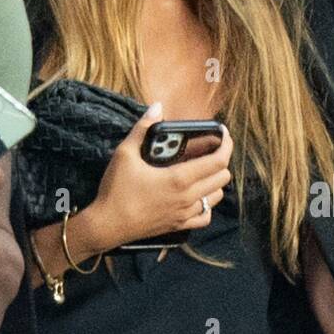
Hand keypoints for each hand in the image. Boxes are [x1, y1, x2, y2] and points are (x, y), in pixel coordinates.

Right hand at [85, 103, 233, 251]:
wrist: (107, 225)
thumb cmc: (116, 190)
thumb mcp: (125, 154)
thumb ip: (142, 128)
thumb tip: (157, 107)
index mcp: (179, 179)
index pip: (218, 160)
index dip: (226, 144)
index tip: (224, 133)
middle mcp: (188, 197)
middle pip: (222, 177)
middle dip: (220, 160)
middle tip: (209, 150)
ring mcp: (185, 213)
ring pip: (216, 196)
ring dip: (214, 181)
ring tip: (201, 170)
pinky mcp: (179, 226)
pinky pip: (204, 217)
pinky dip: (206, 205)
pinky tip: (196, 197)